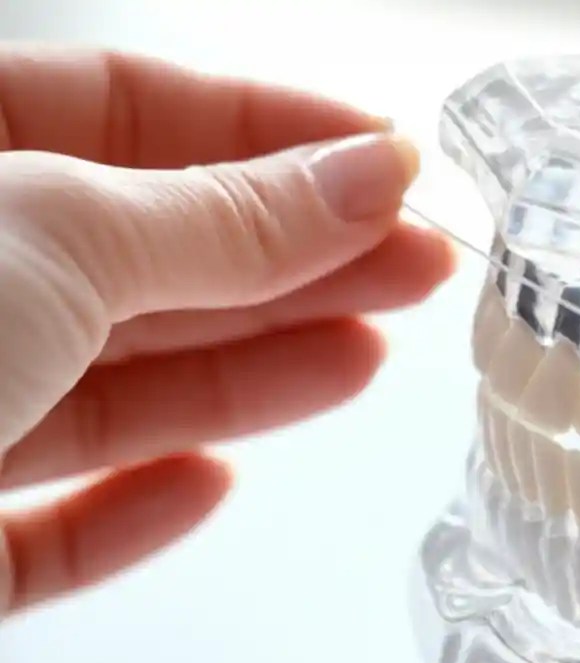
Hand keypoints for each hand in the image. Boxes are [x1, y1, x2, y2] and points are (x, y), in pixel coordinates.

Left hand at [0, 48, 454, 616]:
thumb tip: (372, 175)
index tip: (393, 156)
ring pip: (103, 387)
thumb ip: (224, 220)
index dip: (273, 127)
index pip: (128, 108)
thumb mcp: (54, 237)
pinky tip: (206, 483)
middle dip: (291, 260)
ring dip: (243, 376)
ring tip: (371, 354)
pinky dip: (131, 503)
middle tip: (421, 263)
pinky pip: (44, 522)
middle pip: (137, 253)